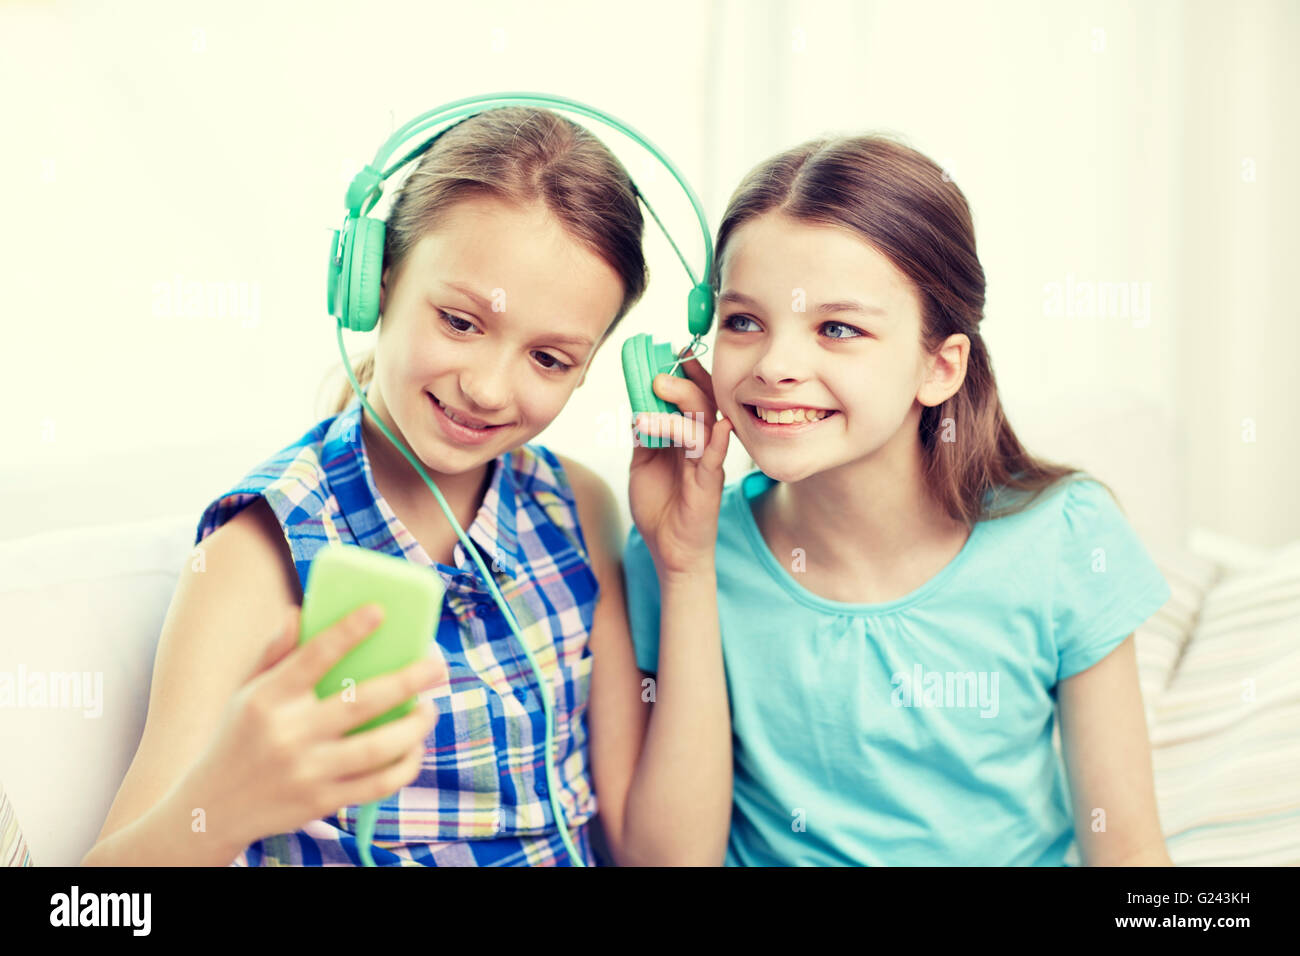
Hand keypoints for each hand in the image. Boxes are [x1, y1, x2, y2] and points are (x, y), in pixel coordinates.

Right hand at [183, 604, 446, 851]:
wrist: (211, 809)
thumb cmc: (238, 737)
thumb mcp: (245, 691)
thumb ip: (274, 652)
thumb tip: (300, 611)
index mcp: (268, 698)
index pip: (314, 656)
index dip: (349, 631)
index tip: (380, 611)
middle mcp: (289, 734)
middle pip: (362, 703)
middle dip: (409, 680)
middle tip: (438, 664)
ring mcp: (308, 771)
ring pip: (378, 748)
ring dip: (415, 726)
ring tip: (431, 708)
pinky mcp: (322, 801)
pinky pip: (377, 784)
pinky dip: (405, 766)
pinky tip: (415, 748)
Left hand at [628, 346, 731, 575]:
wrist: (668, 550)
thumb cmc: (659, 505)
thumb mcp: (642, 462)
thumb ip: (643, 433)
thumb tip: (636, 401)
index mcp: (686, 435)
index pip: (692, 395)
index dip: (686, 371)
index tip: (673, 350)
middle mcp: (701, 444)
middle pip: (702, 402)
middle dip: (684, 381)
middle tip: (658, 373)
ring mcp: (707, 462)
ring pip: (704, 423)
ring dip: (682, 407)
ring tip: (655, 398)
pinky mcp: (709, 484)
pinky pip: (716, 457)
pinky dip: (717, 439)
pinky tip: (717, 425)